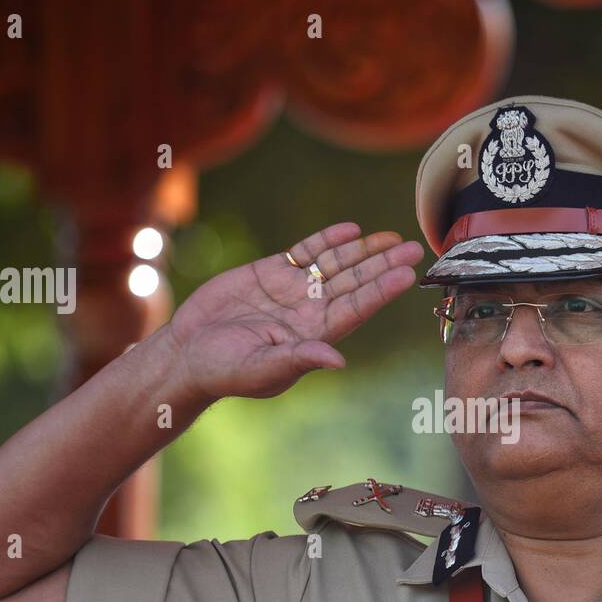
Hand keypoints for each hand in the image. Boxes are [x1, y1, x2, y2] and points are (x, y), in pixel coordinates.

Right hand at [166, 222, 423, 401]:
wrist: (186, 353)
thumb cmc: (223, 370)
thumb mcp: (261, 369)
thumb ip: (299, 360)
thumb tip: (338, 360)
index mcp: (314, 336)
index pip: (356, 308)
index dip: (382, 290)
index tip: (407, 274)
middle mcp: (309, 311)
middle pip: (354, 282)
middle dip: (383, 264)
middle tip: (415, 247)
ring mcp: (292, 290)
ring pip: (335, 264)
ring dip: (363, 250)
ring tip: (392, 236)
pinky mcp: (270, 273)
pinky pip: (306, 252)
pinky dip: (327, 240)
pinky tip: (351, 230)